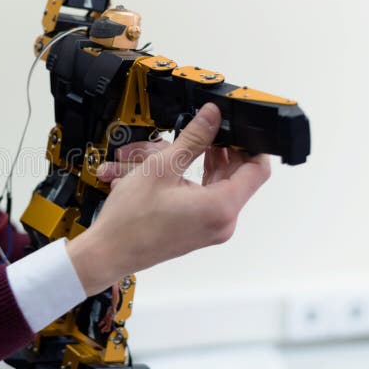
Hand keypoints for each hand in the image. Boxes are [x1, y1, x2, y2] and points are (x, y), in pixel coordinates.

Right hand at [66, 103, 270, 294]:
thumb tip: (211, 117)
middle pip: (241, 177)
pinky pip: (211, 200)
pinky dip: (203, 180)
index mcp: (220, 207)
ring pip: (224, 188)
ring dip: (214, 164)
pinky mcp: (199, 231)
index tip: (239, 129)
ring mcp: (211, 229)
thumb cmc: (130, 221)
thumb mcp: (161, 168)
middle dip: (229, 151)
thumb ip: (193, 138)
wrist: (109, 251)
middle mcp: (222, 222)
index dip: (253, 144)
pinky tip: (185, 166)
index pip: (258, 170)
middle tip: (213, 131)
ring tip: (197, 144)